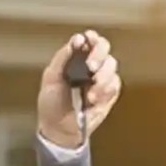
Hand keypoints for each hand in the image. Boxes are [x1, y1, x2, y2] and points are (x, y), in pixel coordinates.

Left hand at [37, 30, 121, 148]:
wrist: (59, 128)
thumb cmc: (52, 103)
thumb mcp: (50, 78)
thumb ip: (62, 58)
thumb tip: (76, 40)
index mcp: (76, 58)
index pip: (89, 40)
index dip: (91, 37)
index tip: (87, 40)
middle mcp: (91, 65)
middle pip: (104, 47)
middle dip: (98, 54)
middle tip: (90, 67)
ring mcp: (101, 78)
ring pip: (112, 65)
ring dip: (102, 77)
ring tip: (89, 93)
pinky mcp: (110, 92)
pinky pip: (114, 84)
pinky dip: (105, 90)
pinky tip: (93, 100)